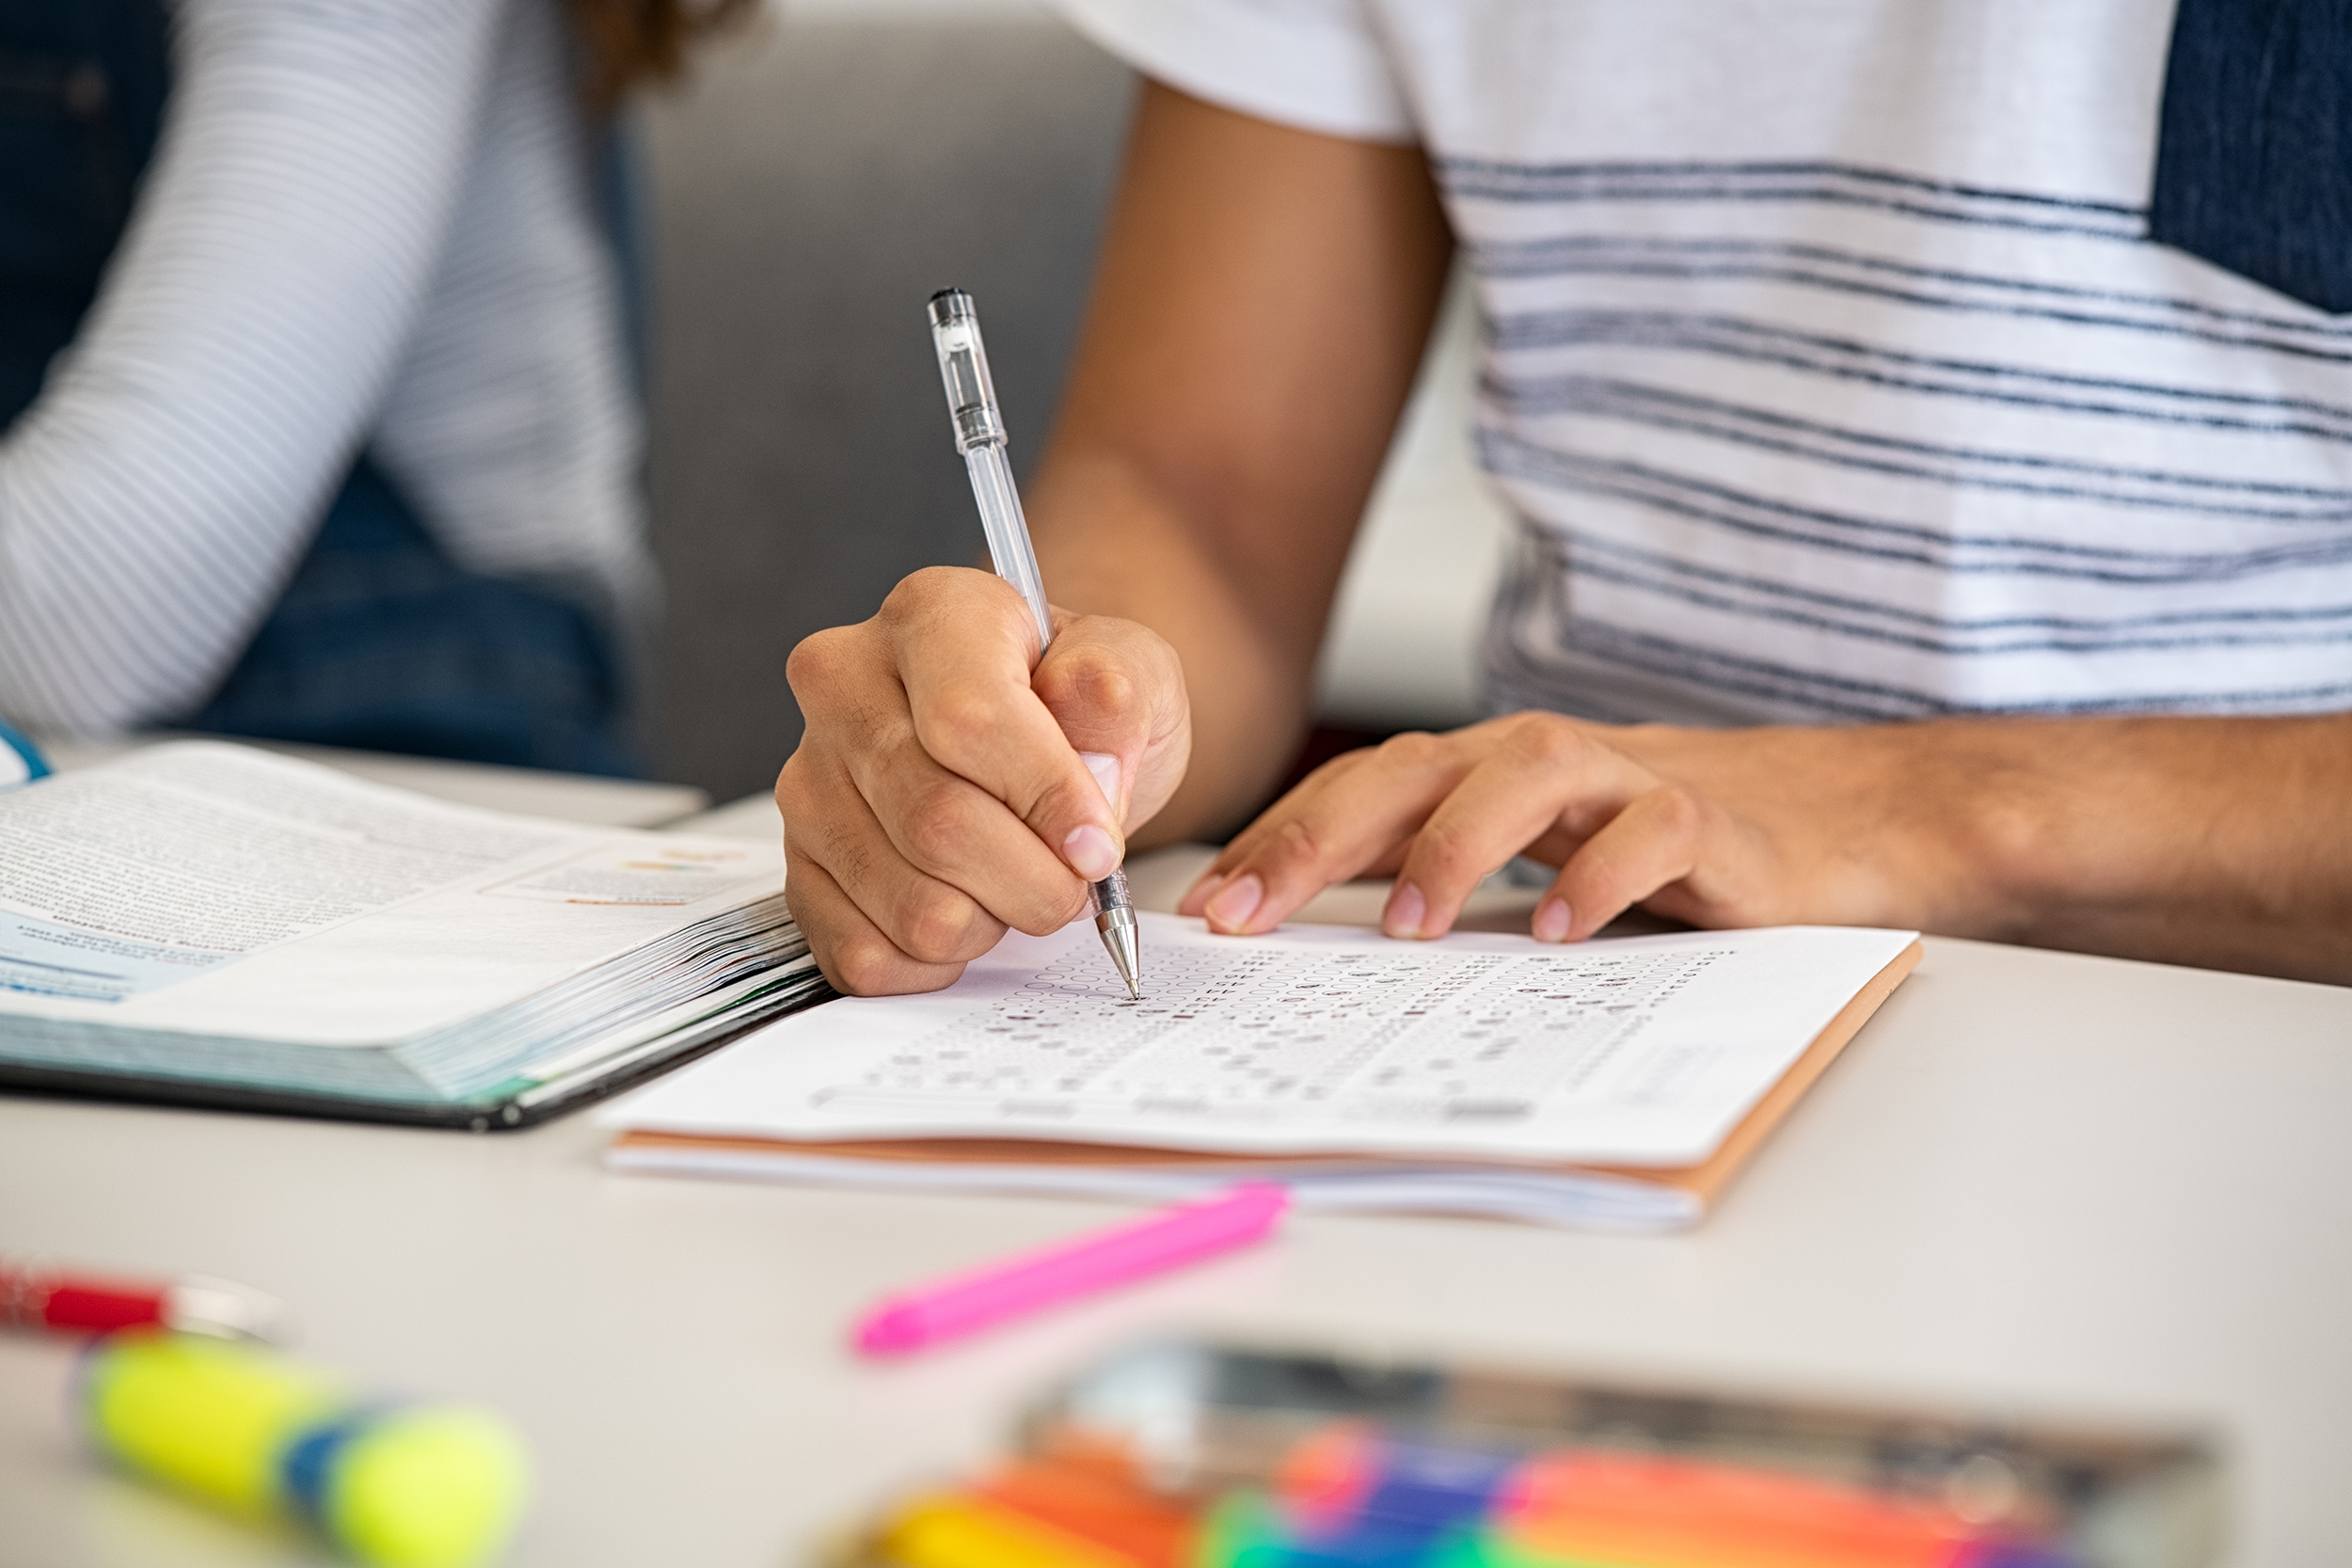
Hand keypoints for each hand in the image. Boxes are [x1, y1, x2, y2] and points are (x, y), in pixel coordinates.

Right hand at [778, 567, 1190, 994]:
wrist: (1037, 749)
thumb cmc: (1078, 709)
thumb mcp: (1133, 675)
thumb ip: (1118, 701)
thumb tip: (1090, 770)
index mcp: (930, 615)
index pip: (968, 719)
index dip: (1046, 798)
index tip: (1098, 847)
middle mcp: (845, 687)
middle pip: (936, 822)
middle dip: (1034, 879)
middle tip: (1074, 880)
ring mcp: (809, 780)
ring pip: (909, 903)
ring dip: (993, 922)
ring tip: (1016, 884)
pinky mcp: (799, 866)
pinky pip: (866, 953)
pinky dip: (939, 961)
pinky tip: (969, 912)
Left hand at [1178, 711, 1978, 942]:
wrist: (1845, 817)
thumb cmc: (1671, 851)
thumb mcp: (1541, 866)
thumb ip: (1450, 886)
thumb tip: (1319, 953)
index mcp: (1489, 773)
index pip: (1362, 790)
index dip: (1278, 840)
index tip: (1205, 911)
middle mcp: (1543, 761)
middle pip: (1413, 770)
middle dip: (1319, 837)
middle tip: (1250, 912)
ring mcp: (1629, 779)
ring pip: (1525, 777)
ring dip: (1454, 845)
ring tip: (1404, 927)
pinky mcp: (1714, 822)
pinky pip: (1650, 832)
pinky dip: (1601, 877)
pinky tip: (1559, 931)